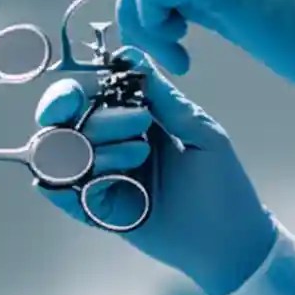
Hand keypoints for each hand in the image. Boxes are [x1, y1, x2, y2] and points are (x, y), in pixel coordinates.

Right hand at [35, 51, 275, 294]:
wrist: (230, 241)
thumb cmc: (223, 183)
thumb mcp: (200, 131)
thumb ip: (163, 97)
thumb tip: (127, 52)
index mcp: (131, 119)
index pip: (83, 96)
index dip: (69, 92)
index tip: (77, 94)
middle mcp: (109, 145)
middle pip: (66, 122)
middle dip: (94, 118)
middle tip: (139, 124)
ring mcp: (101, 177)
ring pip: (64, 154)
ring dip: (94, 149)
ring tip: (140, 155)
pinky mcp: (98, 210)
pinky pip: (65, 193)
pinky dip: (74, 183)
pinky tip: (105, 181)